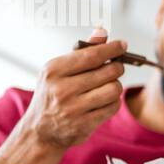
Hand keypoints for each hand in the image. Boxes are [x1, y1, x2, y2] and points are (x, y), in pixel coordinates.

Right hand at [22, 26, 128, 151]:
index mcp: (53, 70)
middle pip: (108, 71)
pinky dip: (114, 101)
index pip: (91, 55)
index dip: (112, 48)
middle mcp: (62, 89)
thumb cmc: (52, 94)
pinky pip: (113, 107)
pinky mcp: (85, 124)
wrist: (40, 131)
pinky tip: (104, 100)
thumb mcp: (58, 71)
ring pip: (114, 89)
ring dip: (115, 86)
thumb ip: (81, 52)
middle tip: (115, 68)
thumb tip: (102, 32)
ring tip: (107, 85)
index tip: (123, 45)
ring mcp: (73, 108)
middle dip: (116, 67)